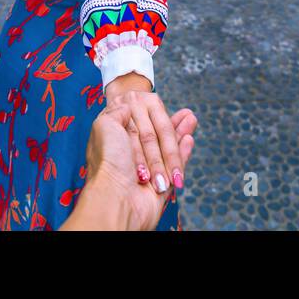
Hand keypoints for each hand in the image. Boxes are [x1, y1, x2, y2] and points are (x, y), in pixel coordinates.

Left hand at [65, 102, 196, 230]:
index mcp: (115, 141)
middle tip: (189, 114)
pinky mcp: (162, 184)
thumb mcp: (105, 125)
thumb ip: (118, 112)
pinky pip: (176, 164)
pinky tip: (190, 139)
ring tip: (193, 118)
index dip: (148, 115)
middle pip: (155, 135)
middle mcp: (129, 155)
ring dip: (181, 134)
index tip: (157, 102)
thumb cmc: (108, 160)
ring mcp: (147, 170)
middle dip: (170, 126)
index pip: (137, 124)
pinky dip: (184, 151)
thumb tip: (128, 106)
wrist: (117, 197)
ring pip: (167, 147)